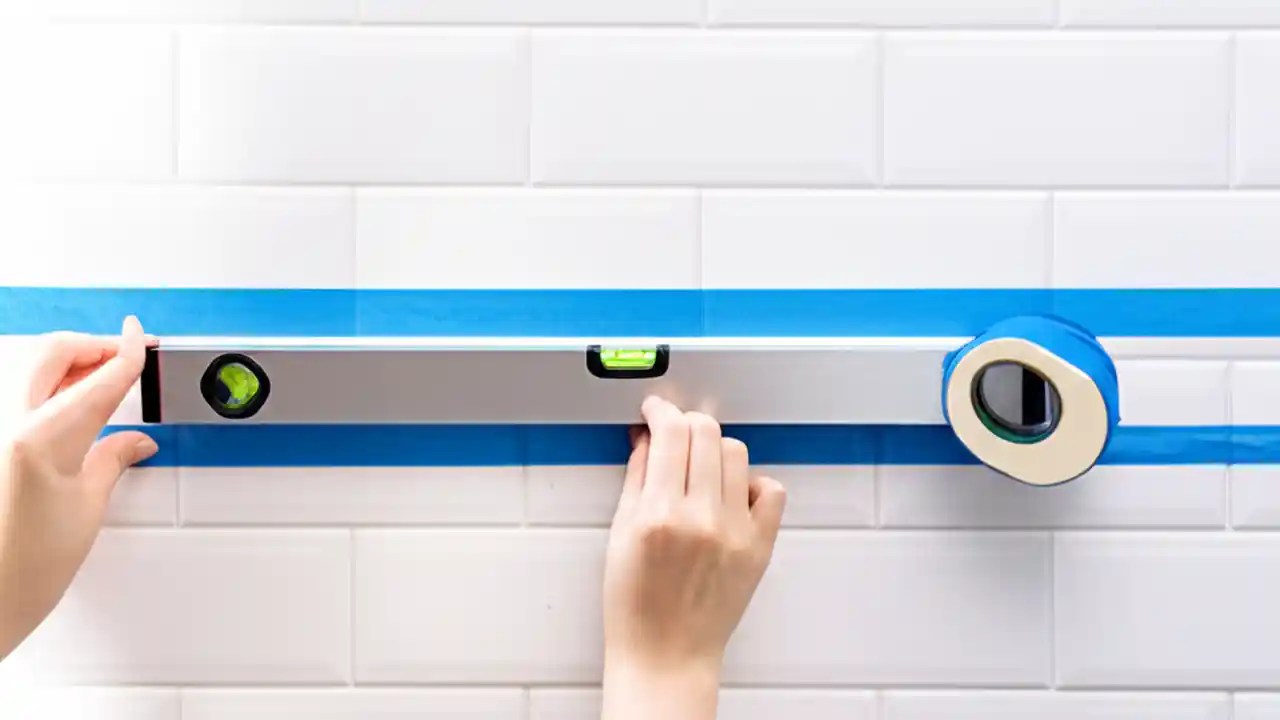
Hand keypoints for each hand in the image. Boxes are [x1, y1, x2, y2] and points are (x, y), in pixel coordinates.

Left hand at [0, 317, 156, 658]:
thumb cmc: (24, 568)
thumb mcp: (87, 508)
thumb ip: (111, 460)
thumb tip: (134, 442)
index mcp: (44, 438)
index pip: (100, 377)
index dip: (127, 351)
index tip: (140, 336)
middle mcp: (10, 425)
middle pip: (56, 353)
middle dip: (95, 346)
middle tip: (127, 353)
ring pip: (35, 367)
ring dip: (73, 363)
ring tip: (104, 377)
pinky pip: (23, 395)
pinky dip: (53, 387)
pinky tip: (73, 403)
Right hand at [601, 396, 785, 719]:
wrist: (666, 652)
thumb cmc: (636, 605)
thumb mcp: (619, 535)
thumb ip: (637, 478)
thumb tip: (648, 437)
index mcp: (657, 514)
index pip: (670, 432)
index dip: (661, 410)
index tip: (656, 411)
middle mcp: (700, 519)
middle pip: (705, 433)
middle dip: (685, 423)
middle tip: (674, 434)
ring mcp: (735, 532)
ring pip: (737, 452)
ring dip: (715, 450)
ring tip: (700, 468)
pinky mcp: (761, 546)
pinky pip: (771, 489)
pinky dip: (752, 482)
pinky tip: (732, 494)